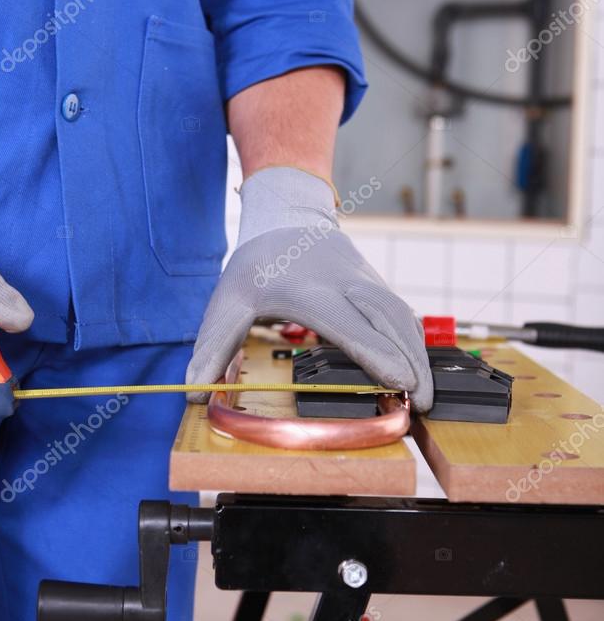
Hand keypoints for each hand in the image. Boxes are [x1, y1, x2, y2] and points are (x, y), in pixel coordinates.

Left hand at [186, 168, 432, 411]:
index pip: (349, 324)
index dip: (376, 353)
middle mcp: (346, 284)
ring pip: (403, 317)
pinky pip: (402, 315)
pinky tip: (419, 371)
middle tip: (422, 403)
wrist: (286, 217)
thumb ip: (212, 348)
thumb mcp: (227, 302)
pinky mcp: (376, 288)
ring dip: (419, 355)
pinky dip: (415, 343)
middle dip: (411, 361)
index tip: (399, 380)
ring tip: (425, 397)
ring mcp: (366, 283)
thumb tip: (195, 392)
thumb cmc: (256, 264)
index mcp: (309, 290)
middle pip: (389, 320)